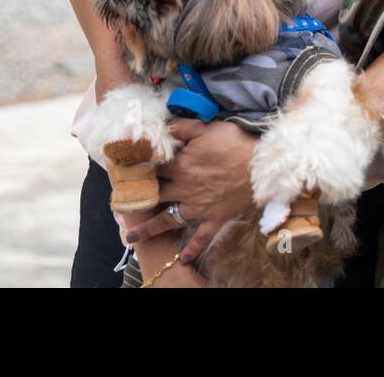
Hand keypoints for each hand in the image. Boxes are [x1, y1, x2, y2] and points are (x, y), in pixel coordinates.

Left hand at [124, 118, 258, 265]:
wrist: (263, 166)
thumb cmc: (236, 143)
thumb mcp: (208, 128)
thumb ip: (183, 127)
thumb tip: (164, 124)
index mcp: (180, 166)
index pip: (153, 167)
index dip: (139, 167)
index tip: (127, 170)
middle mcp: (183, 189)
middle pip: (154, 196)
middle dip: (136, 200)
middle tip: (119, 206)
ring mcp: (198, 207)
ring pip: (167, 220)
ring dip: (148, 229)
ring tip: (131, 238)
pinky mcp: (215, 218)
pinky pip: (201, 237)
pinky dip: (192, 249)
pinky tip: (183, 259)